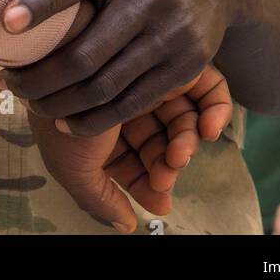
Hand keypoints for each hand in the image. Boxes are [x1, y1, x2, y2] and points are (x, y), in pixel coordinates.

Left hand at [1, 0, 260, 132]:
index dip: (41, 2)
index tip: (6, 21)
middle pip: (87, 52)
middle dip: (40, 77)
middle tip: (9, 82)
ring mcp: (171, 34)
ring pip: (105, 86)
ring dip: (60, 104)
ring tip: (31, 104)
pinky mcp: (187, 65)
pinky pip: (133, 102)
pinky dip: (95, 119)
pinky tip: (68, 120)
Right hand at [26, 65, 232, 231]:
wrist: (65, 54)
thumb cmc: (64, 114)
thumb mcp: (73, 167)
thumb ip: (100, 198)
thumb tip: (128, 224)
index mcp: (104, 124)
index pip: (135, 161)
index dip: (148, 183)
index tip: (159, 198)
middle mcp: (129, 100)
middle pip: (161, 140)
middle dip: (168, 164)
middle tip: (168, 174)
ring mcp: (153, 78)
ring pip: (184, 118)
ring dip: (188, 142)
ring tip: (182, 154)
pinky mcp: (177, 59)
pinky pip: (207, 87)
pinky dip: (215, 111)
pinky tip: (209, 129)